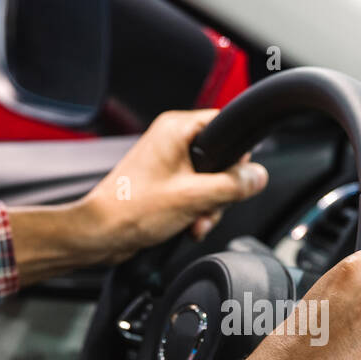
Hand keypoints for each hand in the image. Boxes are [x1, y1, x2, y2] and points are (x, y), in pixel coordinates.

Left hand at [9, 110, 267, 284]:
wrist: (101, 234)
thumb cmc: (132, 210)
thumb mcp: (195, 197)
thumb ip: (233, 185)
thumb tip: (259, 176)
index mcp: (176, 129)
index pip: (225, 125)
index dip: (237, 154)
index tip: (235, 177)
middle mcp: (172, 141)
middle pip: (222, 159)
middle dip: (221, 192)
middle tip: (209, 207)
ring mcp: (168, 163)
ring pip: (210, 181)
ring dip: (210, 207)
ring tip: (196, 222)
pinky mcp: (165, 183)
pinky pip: (195, 193)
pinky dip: (197, 211)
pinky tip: (189, 226)